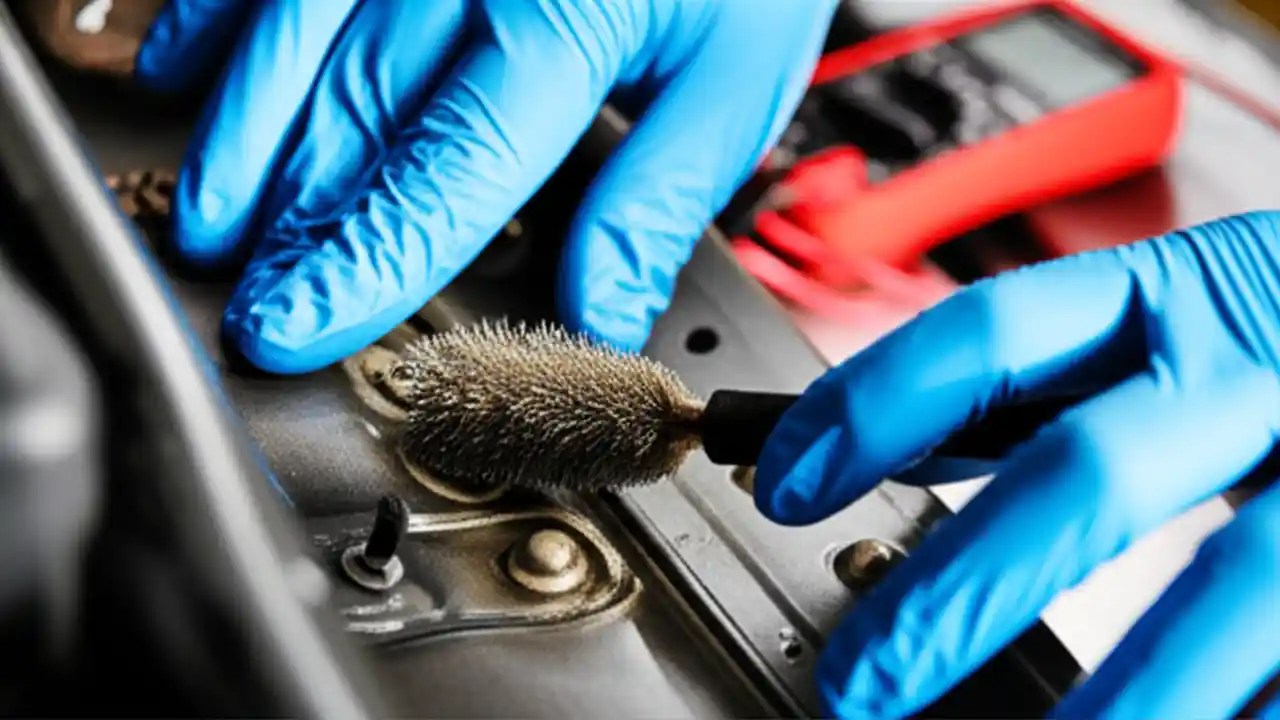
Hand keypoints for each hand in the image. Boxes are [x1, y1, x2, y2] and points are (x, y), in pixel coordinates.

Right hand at [132, 0, 836, 372]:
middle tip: (250, 301)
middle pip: (353, 114)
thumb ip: (657, 197)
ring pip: (291, 34)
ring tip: (210, 218)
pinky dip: (216, 14)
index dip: (365, 263)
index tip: (299, 326)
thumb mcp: (737, 69)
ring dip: (241, 134)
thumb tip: (600, 314)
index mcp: (564, 17)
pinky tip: (181, 67)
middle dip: (295, 222)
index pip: (443, 172)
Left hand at [755, 211, 1279, 717]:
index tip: (781, 478)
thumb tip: (905, 444)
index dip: (875, 405)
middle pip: (1093, 474)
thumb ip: (1053, 381)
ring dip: (1128, 696)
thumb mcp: (1173, 322)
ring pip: (1240, 587)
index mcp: (1178, 297)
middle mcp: (1262, 367)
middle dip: (967, 587)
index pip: (995, 333)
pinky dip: (1243, 706)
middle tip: (865, 678)